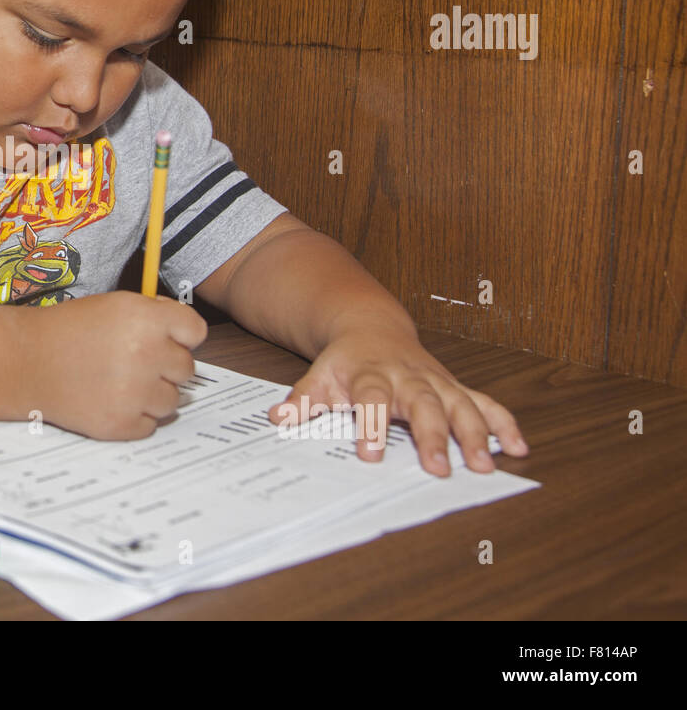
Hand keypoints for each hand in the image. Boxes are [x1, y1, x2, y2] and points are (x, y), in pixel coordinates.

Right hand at [25, 290, 207, 438]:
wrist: (27, 362)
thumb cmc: (70, 330)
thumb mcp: (115, 305)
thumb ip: (155, 315)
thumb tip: (186, 336)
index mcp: (147, 319)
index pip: (196, 332)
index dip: (182, 336)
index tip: (167, 340)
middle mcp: (147, 355)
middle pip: (187, 370)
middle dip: (166, 367)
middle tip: (135, 363)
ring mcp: (135, 394)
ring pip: (172, 402)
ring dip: (153, 395)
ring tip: (120, 383)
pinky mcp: (121, 425)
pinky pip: (150, 426)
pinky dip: (135, 417)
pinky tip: (111, 400)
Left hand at [267, 320, 529, 475]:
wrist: (371, 327)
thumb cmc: (347, 361)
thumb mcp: (319, 377)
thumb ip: (303, 399)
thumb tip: (278, 417)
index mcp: (372, 375)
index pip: (372, 399)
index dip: (371, 426)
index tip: (369, 456)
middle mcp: (409, 377)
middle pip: (424, 404)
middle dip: (432, 436)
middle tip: (438, 469)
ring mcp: (436, 381)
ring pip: (461, 404)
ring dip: (474, 434)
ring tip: (483, 465)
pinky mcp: (455, 387)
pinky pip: (485, 403)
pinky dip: (503, 423)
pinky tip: (517, 447)